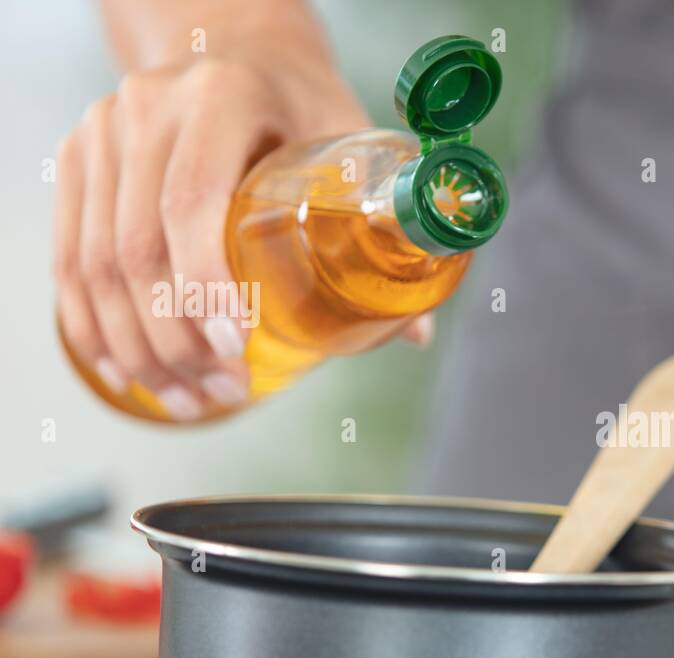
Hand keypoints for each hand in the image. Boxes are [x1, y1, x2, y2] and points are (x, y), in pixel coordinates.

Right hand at [55, 48, 370, 418]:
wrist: (241, 52)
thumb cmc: (303, 109)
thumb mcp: (349, 145)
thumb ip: (381, 229)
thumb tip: (414, 332)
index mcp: (218, 98)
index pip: (192, 202)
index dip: (207, 285)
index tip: (240, 348)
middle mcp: (145, 109)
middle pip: (136, 248)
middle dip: (177, 340)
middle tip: (224, 391)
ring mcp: (100, 134)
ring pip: (94, 264)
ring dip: (137, 348)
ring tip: (186, 399)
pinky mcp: (78, 162)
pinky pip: (69, 259)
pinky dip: (92, 325)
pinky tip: (124, 371)